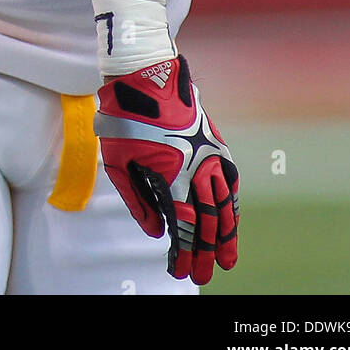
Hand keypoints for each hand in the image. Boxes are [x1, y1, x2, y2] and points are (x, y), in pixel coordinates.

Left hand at [94, 54, 238, 284]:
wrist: (143, 76)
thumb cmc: (124, 118)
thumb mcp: (118, 163)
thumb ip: (138, 201)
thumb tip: (156, 230)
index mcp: (173, 176)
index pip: (184, 226)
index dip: (185, 252)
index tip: (183, 271)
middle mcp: (197, 168)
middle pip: (207, 220)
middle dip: (207, 251)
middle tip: (206, 273)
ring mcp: (209, 153)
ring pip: (224, 201)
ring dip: (226, 232)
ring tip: (228, 254)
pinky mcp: (213, 140)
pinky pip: (229, 177)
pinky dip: (231, 200)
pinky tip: (230, 215)